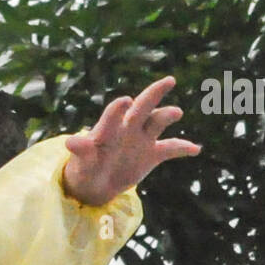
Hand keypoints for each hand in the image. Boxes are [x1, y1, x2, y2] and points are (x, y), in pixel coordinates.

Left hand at [60, 76, 200, 206]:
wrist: (95, 183)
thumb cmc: (84, 166)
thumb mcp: (81, 161)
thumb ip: (82, 150)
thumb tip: (69, 142)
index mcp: (108, 129)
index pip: (114, 115)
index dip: (118, 109)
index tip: (125, 101)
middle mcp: (127, 129)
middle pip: (142, 108)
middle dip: (153, 94)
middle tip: (168, 80)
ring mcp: (141, 140)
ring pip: (157, 123)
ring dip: (167, 116)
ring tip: (176, 112)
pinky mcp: (152, 154)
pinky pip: (170, 149)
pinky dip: (183, 148)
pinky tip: (195, 149)